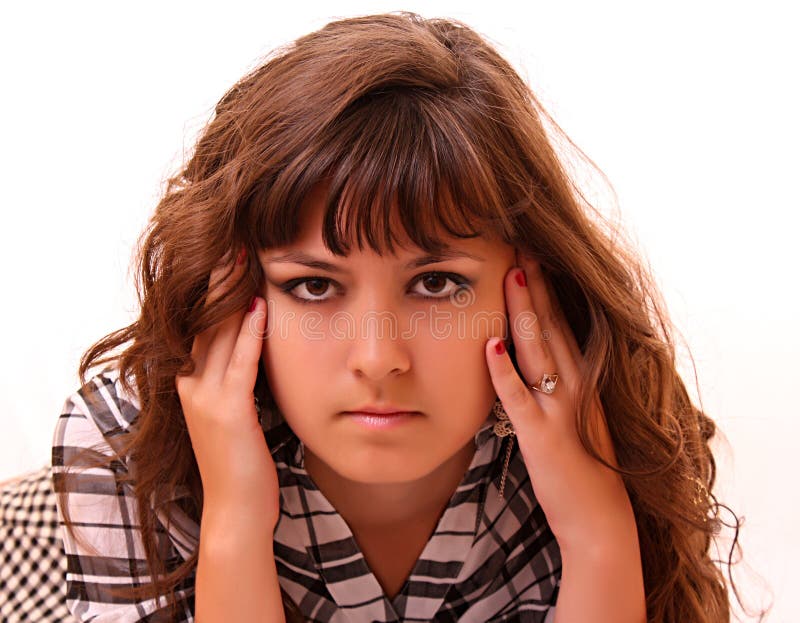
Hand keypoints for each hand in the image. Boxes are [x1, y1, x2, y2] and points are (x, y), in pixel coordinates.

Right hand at [174, 250, 279, 527]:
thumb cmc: (242, 463)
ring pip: (216, 334)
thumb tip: (255, 346)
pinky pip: (238, 365)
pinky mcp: (226, 413)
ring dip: (230, 294)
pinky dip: (247, 334)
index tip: (228, 254)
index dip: (212, 289)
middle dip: (218, 279)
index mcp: (192, 384)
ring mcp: (205, 399)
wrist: (236, 511)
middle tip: (233, 240)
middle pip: (203, 320)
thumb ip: (238, 379)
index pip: (201, 325)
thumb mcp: (236, 414)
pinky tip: (258, 307)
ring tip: (242, 256)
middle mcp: (191, 385)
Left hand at [485, 251, 635, 551]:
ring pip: (540, 350)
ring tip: (510, 275)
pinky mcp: (543, 435)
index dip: (546, 288)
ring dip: (524, 311)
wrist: (600, 519)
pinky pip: (520, 397)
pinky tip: (491, 344)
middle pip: (552, 325)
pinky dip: (504, 370)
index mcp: (583, 379)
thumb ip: (558, 384)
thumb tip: (530, 354)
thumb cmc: (585, 467)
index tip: (531, 254)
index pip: (562, 323)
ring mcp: (560, 409)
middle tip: (520, 245)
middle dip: (535, 284)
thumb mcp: (576, 416)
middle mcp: (576, 386)